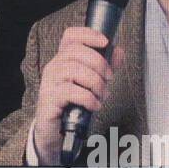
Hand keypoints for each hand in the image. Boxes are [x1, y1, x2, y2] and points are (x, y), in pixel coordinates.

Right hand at [32, 27, 113, 163]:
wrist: (55, 133)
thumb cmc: (73, 106)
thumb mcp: (92, 84)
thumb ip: (105, 67)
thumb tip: (119, 51)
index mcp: (63, 60)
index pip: (70, 36)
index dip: (88, 34)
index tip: (105, 42)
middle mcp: (53, 68)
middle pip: (75, 52)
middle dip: (99, 64)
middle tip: (108, 79)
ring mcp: (49, 84)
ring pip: (73, 70)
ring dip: (95, 83)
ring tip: (101, 95)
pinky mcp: (49, 100)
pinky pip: (70, 91)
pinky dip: (88, 98)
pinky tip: (94, 105)